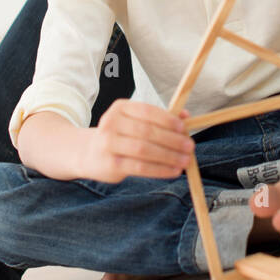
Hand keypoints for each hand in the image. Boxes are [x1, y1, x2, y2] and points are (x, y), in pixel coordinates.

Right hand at [79, 100, 193, 182]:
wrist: (90, 153)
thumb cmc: (120, 135)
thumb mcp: (136, 122)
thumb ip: (160, 118)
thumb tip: (186, 116)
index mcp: (120, 108)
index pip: (147, 111)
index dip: (168, 120)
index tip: (184, 128)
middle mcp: (111, 123)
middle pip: (147, 131)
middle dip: (172, 140)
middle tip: (190, 146)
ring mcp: (108, 144)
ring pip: (144, 150)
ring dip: (169, 156)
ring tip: (185, 160)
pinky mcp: (110, 164)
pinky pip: (140, 167)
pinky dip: (160, 170)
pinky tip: (174, 171)